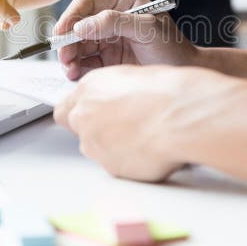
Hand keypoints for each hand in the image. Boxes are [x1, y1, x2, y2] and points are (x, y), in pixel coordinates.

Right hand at [54, 0, 197, 80]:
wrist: (187, 74)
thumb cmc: (174, 48)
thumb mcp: (147, 30)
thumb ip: (114, 22)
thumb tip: (81, 26)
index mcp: (124, 2)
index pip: (88, 2)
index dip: (71, 16)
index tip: (62, 33)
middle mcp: (114, 18)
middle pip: (79, 25)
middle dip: (69, 41)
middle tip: (64, 57)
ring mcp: (110, 39)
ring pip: (80, 45)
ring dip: (71, 57)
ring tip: (70, 70)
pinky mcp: (109, 60)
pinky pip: (87, 62)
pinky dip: (78, 68)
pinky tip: (77, 75)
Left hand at [54, 65, 189, 181]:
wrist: (183, 116)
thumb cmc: (167, 92)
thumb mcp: (132, 77)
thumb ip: (110, 92)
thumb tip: (111, 99)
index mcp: (89, 90)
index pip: (64, 110)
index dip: (80, 114)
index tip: (91, 117)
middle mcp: (85, 117)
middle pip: (80, 130)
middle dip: (97, 130)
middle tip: (126, 125)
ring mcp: (95, 145)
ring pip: (98, 149)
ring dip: (114, 146)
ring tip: (144, 136)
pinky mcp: (111, 168)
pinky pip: (116, 165)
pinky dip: (129, 160)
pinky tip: (149, 149)